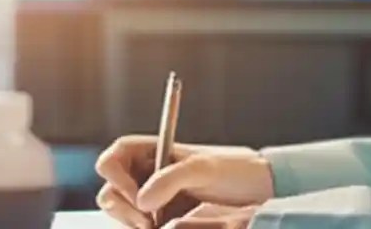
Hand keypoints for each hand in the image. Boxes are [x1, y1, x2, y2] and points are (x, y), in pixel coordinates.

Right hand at [95, 135, 274, 227]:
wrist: (258, 189)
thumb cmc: (235, 169)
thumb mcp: (205, 169)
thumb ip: (172, 178)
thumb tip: (141, 200)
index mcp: (155, 150)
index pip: (115, 156)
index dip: (114, 172)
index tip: (133, 191)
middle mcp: (150, 172)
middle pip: (111, 188)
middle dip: (122, 206)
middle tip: (146, 220)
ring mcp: (154, 196)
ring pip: (122, 211)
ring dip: (131, 221)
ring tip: (157, 224)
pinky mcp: (162, 218)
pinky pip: (139, 225)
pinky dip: (143, 228)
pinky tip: (164, 227)